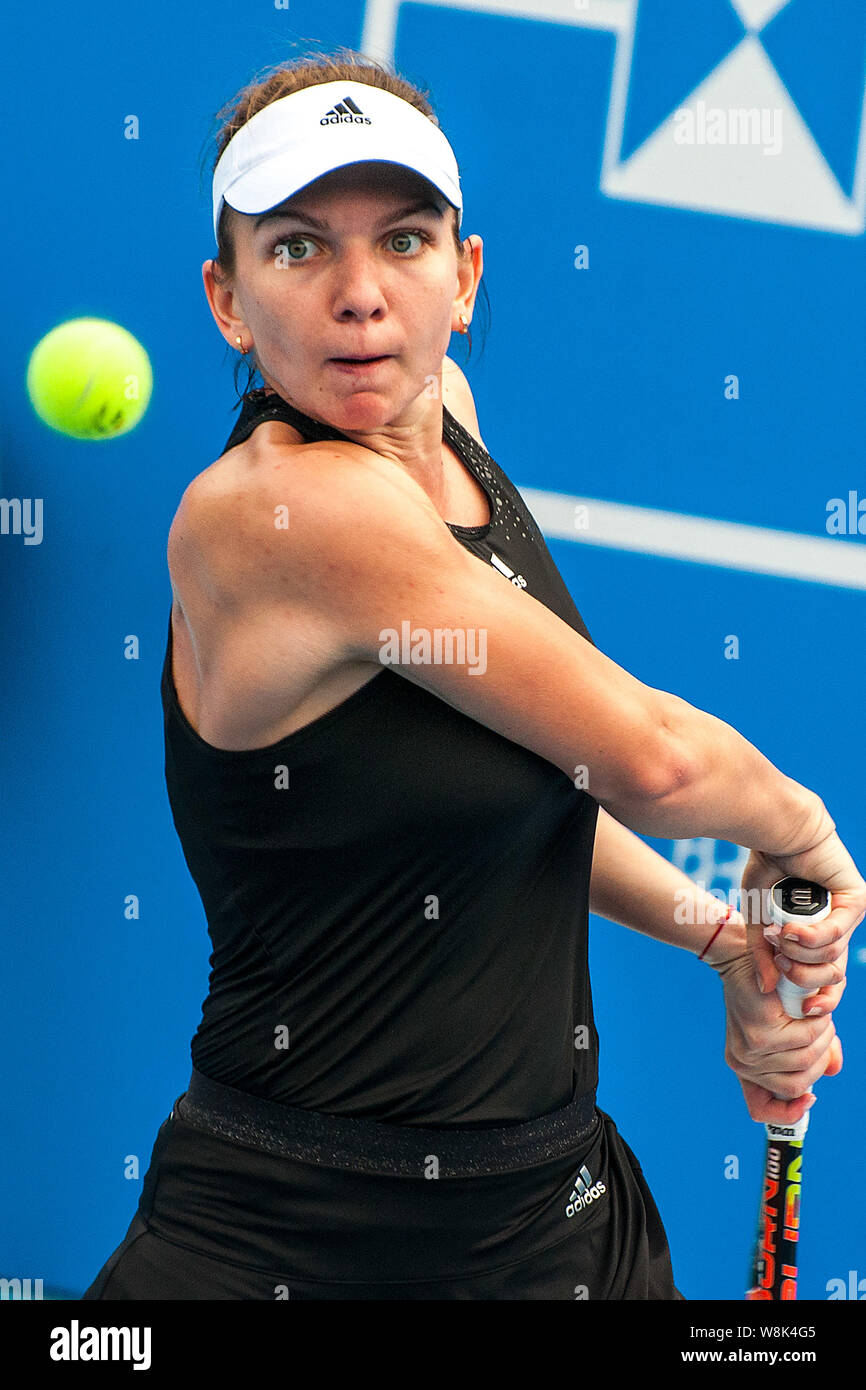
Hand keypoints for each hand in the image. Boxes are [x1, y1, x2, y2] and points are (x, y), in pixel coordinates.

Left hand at [714, 952, 842, 1124]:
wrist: (748, 957)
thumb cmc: (772, 993)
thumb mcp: (794, 1027)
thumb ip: (814, 1050)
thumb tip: (833, 1070)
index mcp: (744, 1068)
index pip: (759, 1110)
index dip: (787, 1113)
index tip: (811, 1097)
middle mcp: (742, 1063)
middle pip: (798, 1084)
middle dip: (820, 1058)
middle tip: (822, 1031)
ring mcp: (749, 1051)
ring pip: (806, 1062)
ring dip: (822, 1039)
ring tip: (819, 1017)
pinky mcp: (760, 1033)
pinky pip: (805, 1041)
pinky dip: (818, 1026)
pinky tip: (814, 1011)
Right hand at [739, 848, 862, 1009]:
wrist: (776, 830)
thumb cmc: (766, 868)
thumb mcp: (758, 921)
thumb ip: (763, 955)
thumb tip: (767, 991)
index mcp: (820, 933)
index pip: (826, 977)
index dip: (814, 995)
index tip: (794, 1000)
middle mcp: (839, 925)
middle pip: (830, 973)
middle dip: (801, 974)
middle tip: (779, 960)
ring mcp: (850, 913)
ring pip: (833, 956)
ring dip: (802, 953)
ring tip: (780, 936)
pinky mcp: (858, 899)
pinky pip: (837, 933)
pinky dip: (812, 937)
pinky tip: (791, 931)